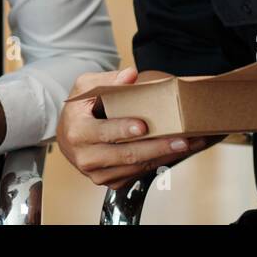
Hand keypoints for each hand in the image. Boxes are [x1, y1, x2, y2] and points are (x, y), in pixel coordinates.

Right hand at [56, 68, 212, 189]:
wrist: (68, 135)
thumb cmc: (79, 109)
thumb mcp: (86, 88)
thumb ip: (108, 81)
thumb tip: (130, 75)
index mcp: (78, 132)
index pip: (103, 132)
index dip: (124, 129)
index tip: (144, 126)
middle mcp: (86, 157)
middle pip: (126, 155)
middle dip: (157, 148)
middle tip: (182, 140)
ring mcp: (98, 173)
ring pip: (136, 168)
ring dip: (165, 157)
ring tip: (188, 145)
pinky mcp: (110, 181)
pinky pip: (138, 174)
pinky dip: (159, 164)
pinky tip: (175, 153)